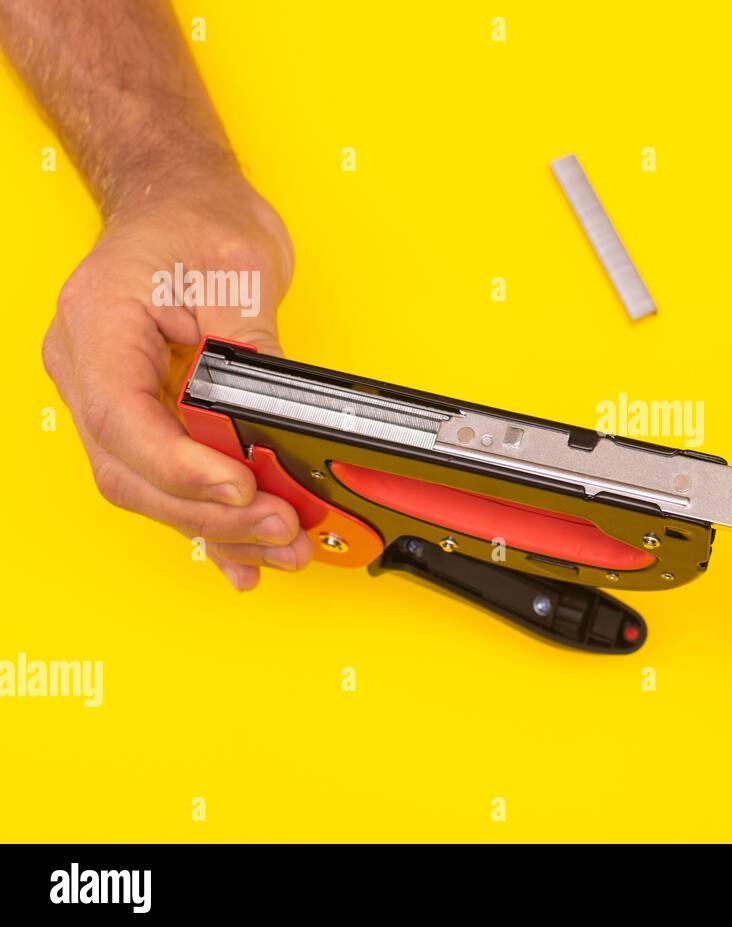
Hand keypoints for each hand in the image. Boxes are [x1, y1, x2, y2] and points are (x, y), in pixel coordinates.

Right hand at [41, 169, 308, 590]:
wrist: (180, 201)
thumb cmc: (196, 220)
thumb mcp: (238, 270)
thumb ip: (250, 352)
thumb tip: (277, 423)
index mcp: (98, 324)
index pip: (123, 417)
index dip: (180, 467)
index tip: (240, 489)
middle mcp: (88, 368)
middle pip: (131, 470)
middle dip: (208, 514)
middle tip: (280, 530)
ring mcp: (108, 397)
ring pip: (148, 488)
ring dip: (216, 529)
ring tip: (282, 548)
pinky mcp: (142, 416)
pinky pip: (166, 481)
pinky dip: (208, 523)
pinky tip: (243, 558)